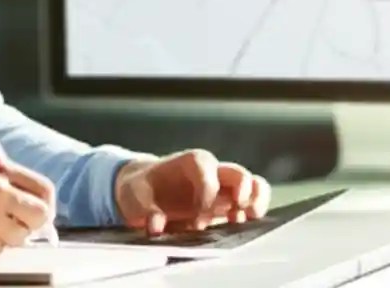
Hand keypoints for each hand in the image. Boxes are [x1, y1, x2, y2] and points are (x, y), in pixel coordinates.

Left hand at [115, 150, 269, 234]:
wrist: (143, 195)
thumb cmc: (140, 190)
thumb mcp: (134, 196)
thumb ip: (144, 209)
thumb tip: (156, 226)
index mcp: (188, 163)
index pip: (206, 166)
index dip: (207, 188)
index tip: (200, 211)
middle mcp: (210, 172)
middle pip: (237, 172)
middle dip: (243, 189)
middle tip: (238, 210)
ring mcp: (220, 189)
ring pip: (252, 185)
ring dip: (255, 201)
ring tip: (250, 218)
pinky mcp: (225, 207)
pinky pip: (249, 204)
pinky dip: (251, 213)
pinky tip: (244, 226)